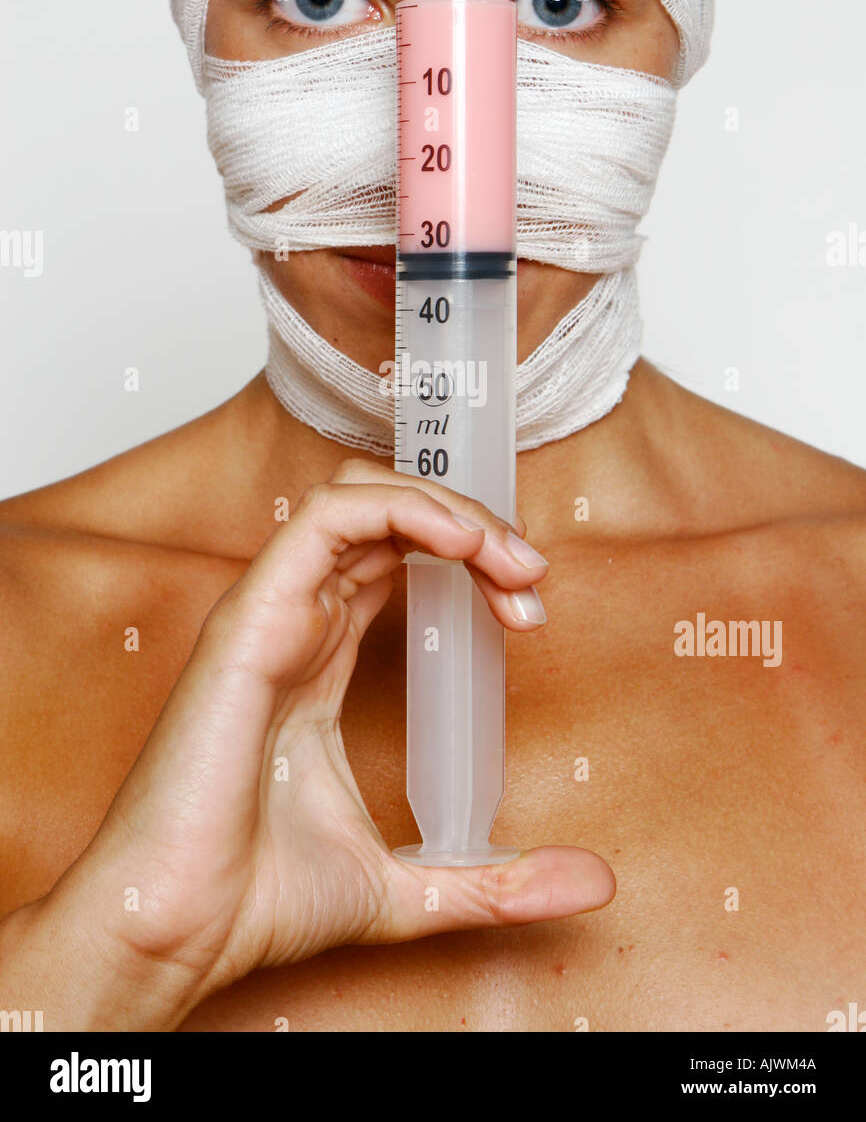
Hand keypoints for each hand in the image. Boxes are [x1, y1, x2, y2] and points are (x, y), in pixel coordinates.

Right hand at [15, 458, 614, 1025]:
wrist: (177, 931)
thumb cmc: (258, 899)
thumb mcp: (411, 884)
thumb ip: (496, 879)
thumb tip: (595, 884)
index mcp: (320, 657)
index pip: (398, 559)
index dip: (471, 559)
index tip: (530, 608)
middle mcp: (295, 621)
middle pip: (387, 516)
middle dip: (471, 524)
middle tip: (529, 573)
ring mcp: (270, 612)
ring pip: (357, 497)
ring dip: (443, 506)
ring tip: (502, 553)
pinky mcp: (251, 617)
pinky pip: (324, 520)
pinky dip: (398, 509)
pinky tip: (458, 543)